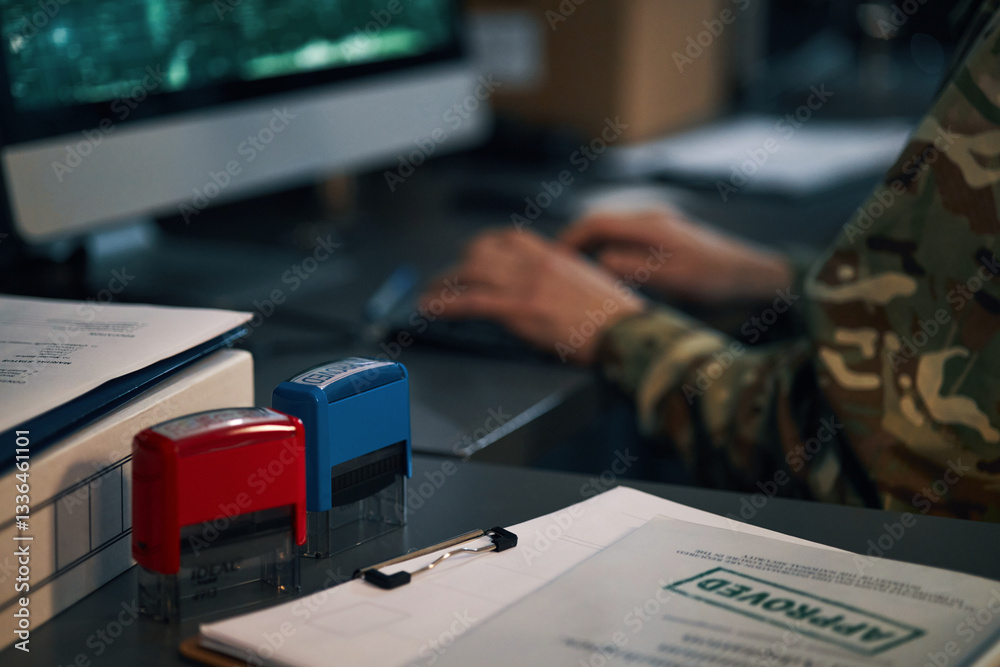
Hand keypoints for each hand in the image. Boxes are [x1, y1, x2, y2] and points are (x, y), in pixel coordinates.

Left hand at [419, 229, 644, 363]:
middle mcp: (535, 264)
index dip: (485, 244)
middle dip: (459, 265)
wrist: (625, 332)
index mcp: (554, 256)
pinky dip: (446, 302)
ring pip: (471, 272)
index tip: (475, 254)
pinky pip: (472, 301)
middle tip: (447, 278)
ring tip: (429, 293)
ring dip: (444, 283)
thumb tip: (551, 284)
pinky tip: (430, 307)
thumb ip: (565, 277)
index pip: (510, 236)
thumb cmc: (615, 317)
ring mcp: (526, 285)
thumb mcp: (590, 283)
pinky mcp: (519, 309)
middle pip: (482, 251)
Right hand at [560, 208, 792, 301]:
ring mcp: (661, 227)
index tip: (553, 257)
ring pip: (614, 232)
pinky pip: (628, 239)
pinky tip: (607, 271)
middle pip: (602, 224)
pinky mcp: (668, 238)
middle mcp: (652, 219)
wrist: (753, 276)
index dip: (570, 238)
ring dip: (593, 247)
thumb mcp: (673, 279)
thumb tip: (599, 263)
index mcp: (650, 225)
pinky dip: (610, 251)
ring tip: (576, 271)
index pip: (597, 223)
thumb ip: (633, 268)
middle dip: (577, 242)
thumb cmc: (716, 280)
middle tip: (557, 266)